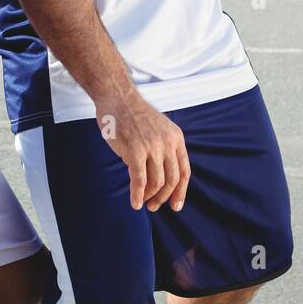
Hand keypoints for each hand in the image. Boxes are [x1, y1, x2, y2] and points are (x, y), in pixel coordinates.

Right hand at [95, 92, 190, 211]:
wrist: (117, 97)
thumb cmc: (134, 114)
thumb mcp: (160, 128)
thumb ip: (164, 148)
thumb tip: (162, 176)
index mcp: (176, 138)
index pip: (184, 171)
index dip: (181, 192)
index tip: (175, 205)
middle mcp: (167, 143)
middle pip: (172, 180)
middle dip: (164, 197)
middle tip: (154, 206)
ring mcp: (152, 147)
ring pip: (157, 182)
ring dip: (150, 197)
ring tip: (143, 202)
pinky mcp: (135, 151)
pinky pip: (139, 180)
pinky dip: (137, 194)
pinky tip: (134, 203)